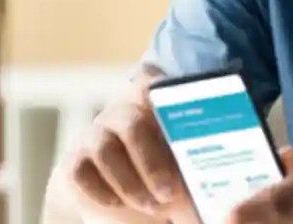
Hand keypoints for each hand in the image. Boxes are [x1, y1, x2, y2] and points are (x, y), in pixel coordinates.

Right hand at [59, 89, 188, 219]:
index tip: (176, 103)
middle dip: (151, 161)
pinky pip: (81, 172)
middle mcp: (124, 113)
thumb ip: (197, 176)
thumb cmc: (167, 182)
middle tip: (169, 193)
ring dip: (129, 184)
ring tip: (151, 206)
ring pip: (105, 149)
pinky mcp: (75, 161)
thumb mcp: (186, 177)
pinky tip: (119, 204)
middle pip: (132, 123)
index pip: (155, 85)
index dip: (161, 89)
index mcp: (158, 106)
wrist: (124, 203)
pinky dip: (102, 192)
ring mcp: (96, 135)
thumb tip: (218, 187)